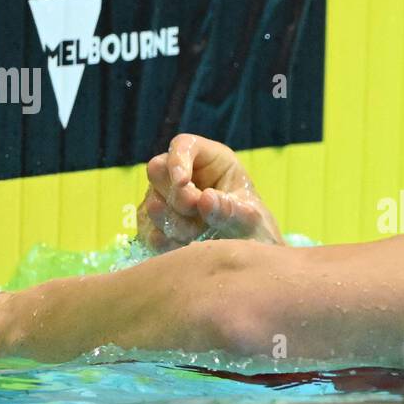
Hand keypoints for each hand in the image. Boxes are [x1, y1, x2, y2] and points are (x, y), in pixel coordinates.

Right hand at [138, 134, 283, 252]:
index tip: (182, 182)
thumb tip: (205, 199)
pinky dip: (165, 241)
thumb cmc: (254, 228)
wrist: (248, 258)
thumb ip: (231, 209)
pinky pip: (148, 231)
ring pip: (152, 203)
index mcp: (211, 160)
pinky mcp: (157, 225)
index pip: (184, 145)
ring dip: (174, 222)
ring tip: (199, 235)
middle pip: (158, 170)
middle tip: (194, 212)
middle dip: (175, 196)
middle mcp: (184, 175)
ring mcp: (167, 199)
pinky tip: (186, 246)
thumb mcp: (251, 218)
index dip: (178, 160)